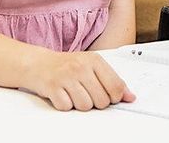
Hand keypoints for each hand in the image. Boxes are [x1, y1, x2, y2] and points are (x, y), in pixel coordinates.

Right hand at [20, 50, 134, 110]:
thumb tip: (130, 97)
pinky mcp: (53, 87)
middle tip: (86, 93)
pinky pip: (67, 107)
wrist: (38, 63)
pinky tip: (62, 94)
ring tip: (74, 93)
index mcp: (95, 60)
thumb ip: (113, 81)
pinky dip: (65, 105)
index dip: (114, 98)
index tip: (108, 96)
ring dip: (79, 104)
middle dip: (95, 102)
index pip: (116, 87)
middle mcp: (81, 67)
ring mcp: (66, 77)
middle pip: (102, 101)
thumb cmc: (67, 66)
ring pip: (85, 106)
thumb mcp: (92, 67)